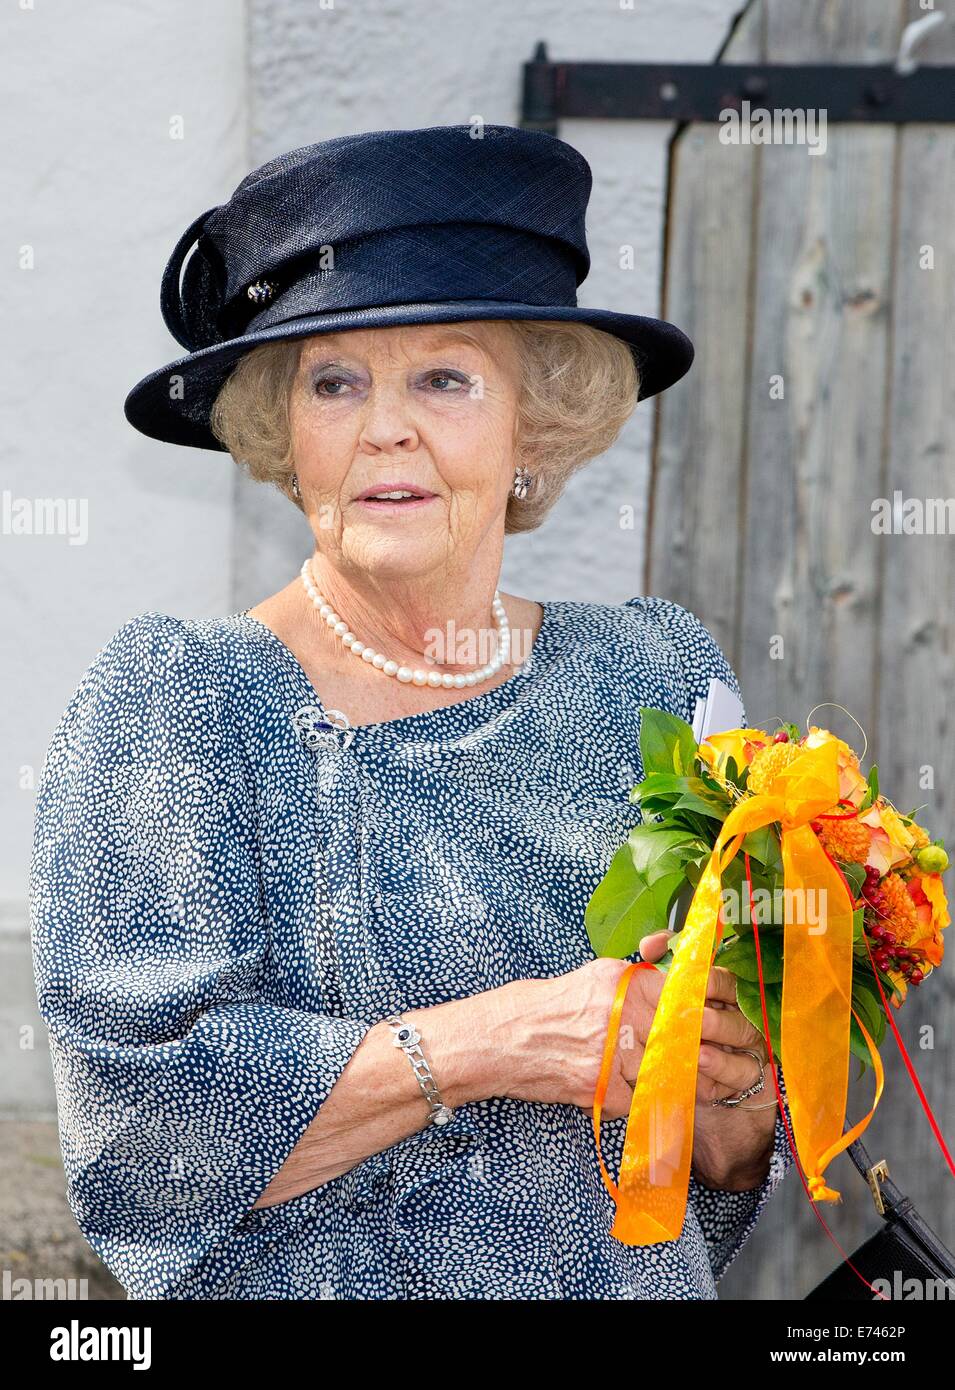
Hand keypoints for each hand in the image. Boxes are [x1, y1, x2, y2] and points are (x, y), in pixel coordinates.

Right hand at [493, 931, 768, 1121]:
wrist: (508, 1039)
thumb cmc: (554, 1004)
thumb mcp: (598, 973)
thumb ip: (641, 971)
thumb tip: (673, 961)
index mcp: (626, 984)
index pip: (690, 988)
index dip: (720, 995)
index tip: (730, 1001)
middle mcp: (625, 1018)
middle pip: (693, 1032)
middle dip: (721, 1040)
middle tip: (738, 1045)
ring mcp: (617, 1059)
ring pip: (679, 1070)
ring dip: (704, 1075)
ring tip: (722, 1075)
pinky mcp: (608, 1092)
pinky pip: (653, 1097)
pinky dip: (672, 1098)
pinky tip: (686, 1096)